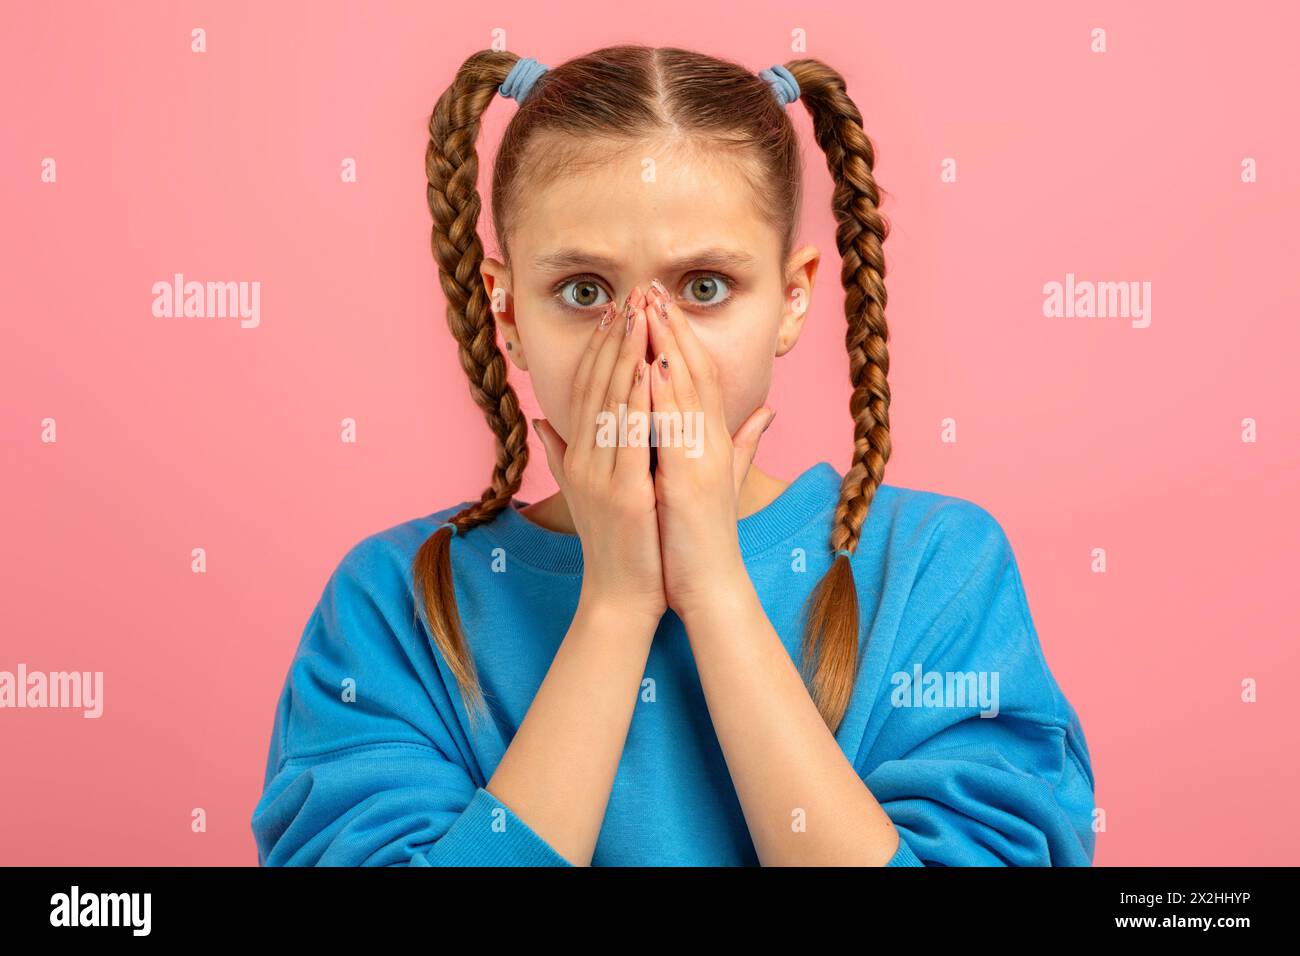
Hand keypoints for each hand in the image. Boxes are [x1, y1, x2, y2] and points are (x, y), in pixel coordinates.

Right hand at [532, 288, 665, 623]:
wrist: (619, 596)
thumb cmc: (613, 544)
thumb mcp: (583, 493)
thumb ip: (560, 455)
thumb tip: (542, 423)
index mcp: (576, 456)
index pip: (585, 389)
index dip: (599, 348)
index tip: (614, 311)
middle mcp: (581, 459)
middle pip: (596, 386)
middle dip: (614, 339)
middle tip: (630, 296)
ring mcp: (600, 475)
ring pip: (611, 403)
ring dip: (626, 356)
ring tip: (640, 316)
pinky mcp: (623, 493)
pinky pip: (632, 438)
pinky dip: (639, 400)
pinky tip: (649, 369)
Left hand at [643, 278, 775, 620]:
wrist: (711, 586)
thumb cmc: (703, 538)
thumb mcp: (722, 482)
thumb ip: (742, 445)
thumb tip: (766, 413)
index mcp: (715, 442)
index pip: (702, 378)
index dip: (683, 339)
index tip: (662, 305)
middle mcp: (714, 442)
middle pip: (696, 373)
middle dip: (674, 329)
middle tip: (652, 288)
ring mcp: (705, 459)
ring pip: (688, 390)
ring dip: (668, 347)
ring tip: (649, 309)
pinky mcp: (692, 480)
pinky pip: (678, 429)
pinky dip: (666, 395)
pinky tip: (651, 364)